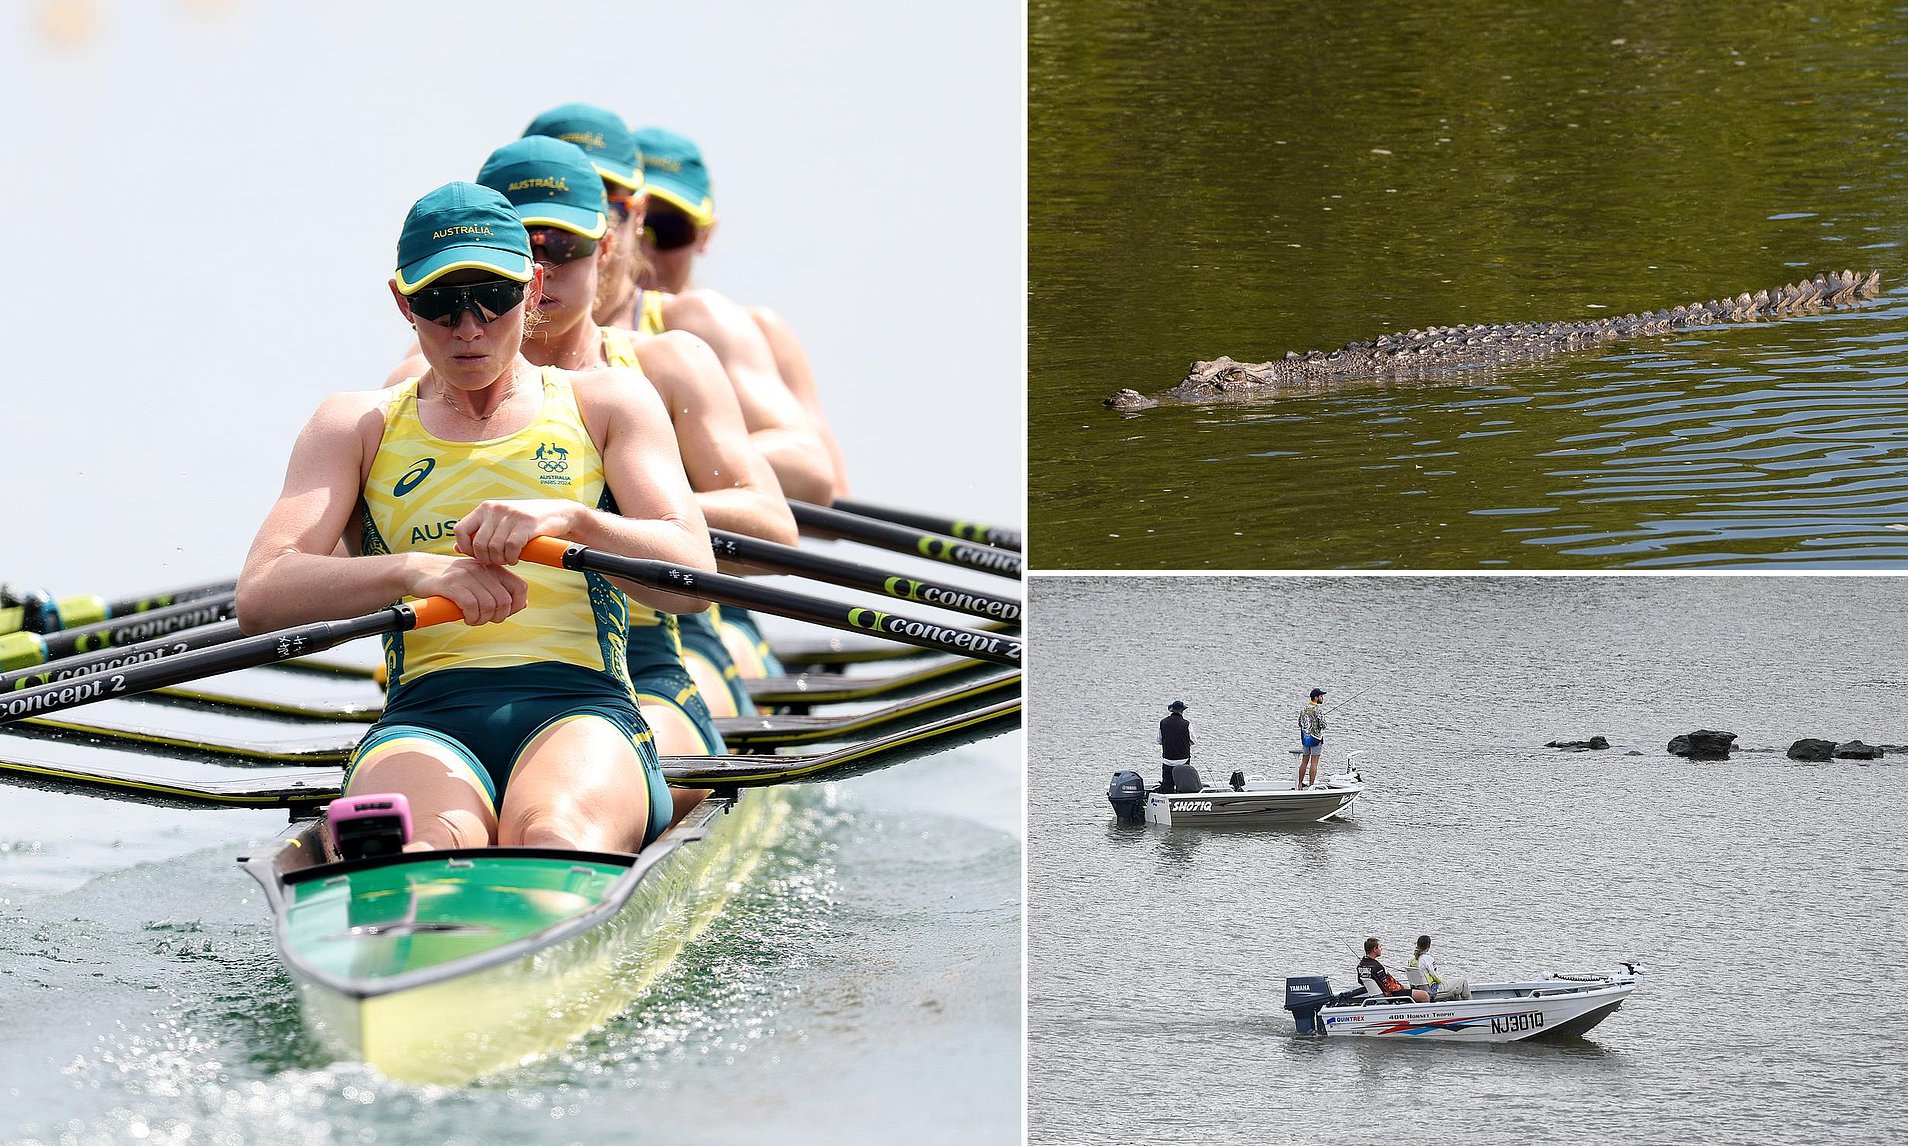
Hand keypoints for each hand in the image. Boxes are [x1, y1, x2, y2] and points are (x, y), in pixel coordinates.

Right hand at [406, 554, 528, 625]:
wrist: (416, 569)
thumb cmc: (449, 578)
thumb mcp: (477, 578)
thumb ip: (497, 588)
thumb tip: (522, 604)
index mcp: (491, 567)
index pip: (520, 587)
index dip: (517, 605)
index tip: (504, 613)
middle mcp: (482, 569)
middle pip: (504, 601)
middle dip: (497, 617)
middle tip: (484, 619)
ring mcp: (466, 575)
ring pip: (489, 605)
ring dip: (482, 619)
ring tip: (473, 619)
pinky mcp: (451, 584)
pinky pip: (471, 606)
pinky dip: (471, 617)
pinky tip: (465, 617)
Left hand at [454, 499, 582, 566]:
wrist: (558, 514)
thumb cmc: (526, 523)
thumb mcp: (500, 524)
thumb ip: (480, 534)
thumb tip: (458, 548)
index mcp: (485, 508)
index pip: (460, 530)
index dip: (466, 548)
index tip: (478, 555)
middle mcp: (495, 509)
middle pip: (479, 544)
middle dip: (487, 559)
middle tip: (498, 561)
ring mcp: (511, 515)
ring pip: (494, 548)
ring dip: (501, 560)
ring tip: (509, 559)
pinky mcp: (526, 523)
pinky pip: (511, 548)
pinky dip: (513, 557)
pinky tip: (517, 557)